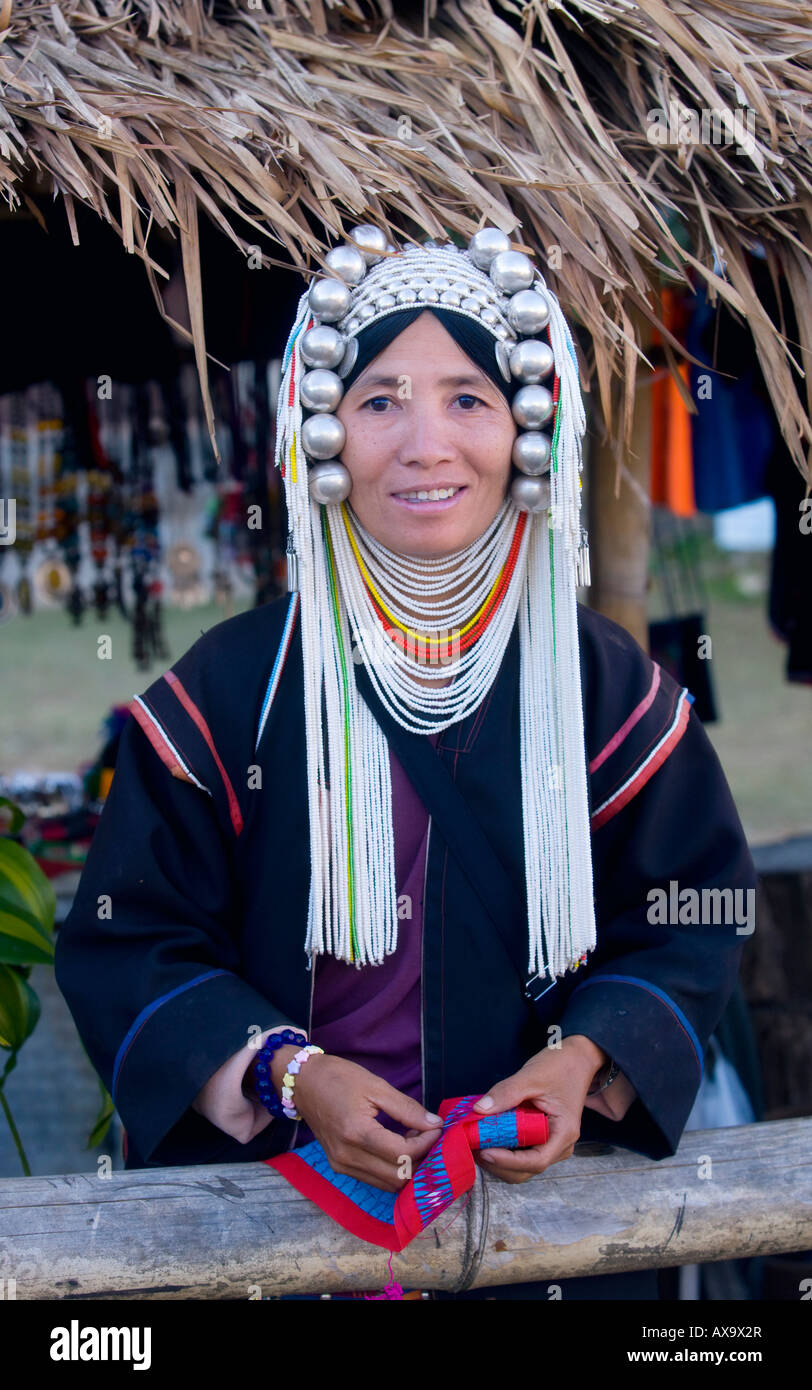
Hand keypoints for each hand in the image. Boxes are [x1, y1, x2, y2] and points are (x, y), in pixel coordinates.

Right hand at [276, 1049, 443, 1192]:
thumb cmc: (339, 1078)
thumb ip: (407, 1109)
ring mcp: (341, 1165)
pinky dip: (392, 1170)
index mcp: (356, 1132)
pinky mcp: (339, 1167)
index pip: (402, 1154)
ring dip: (407, 1168)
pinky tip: (398, 1148)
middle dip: (420, 1160)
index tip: (436, 1127)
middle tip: (428, 1136)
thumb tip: (435, 1124)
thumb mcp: (376, 1086)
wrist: (303, 1082)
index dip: (426, 1143)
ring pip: (387, 1184)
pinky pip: (374, 1179)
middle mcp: (347, 1156)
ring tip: (415, 1141)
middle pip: (397, 1177)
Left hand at [469, 1035, 605, 1183]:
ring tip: (475, 1141)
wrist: (577, 1059)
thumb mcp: (531, 1076)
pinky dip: (502, 1149)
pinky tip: (486, 1136)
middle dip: (497, 1163)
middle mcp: (560, 1145)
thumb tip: (479, 1110)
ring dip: (497, 1159)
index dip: (507, 1161)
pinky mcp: (541, 1137)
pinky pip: (521, 1151)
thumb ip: (506, 1093)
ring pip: (521, 1165)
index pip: (535, 1161)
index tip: (484, 1151)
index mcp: (563, 1133)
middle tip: (472, 1146)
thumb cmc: (560, 1066)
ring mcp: (551, 1143)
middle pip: (526, 1169)